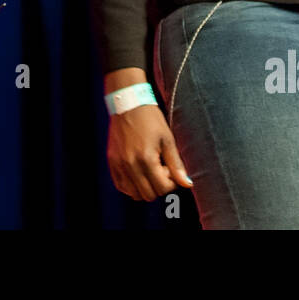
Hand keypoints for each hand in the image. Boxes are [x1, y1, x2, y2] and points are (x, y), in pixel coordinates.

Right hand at [104, 69, 191, 200]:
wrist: (128, 104)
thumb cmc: (150, 119)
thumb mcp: (168, 139)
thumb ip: (176, 164)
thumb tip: (187, 184)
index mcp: (146, 159)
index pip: (163, 189)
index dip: (171, 182)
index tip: (170, 168)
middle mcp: (130, 165)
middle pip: (149, 195)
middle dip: (159, 185)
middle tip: (160, 168)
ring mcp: (118, 165)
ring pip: (134, 194)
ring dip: (145, 187)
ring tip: (148, 170)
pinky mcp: (111, 163)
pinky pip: (121, 186)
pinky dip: (131, 185)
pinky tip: (138, 171)